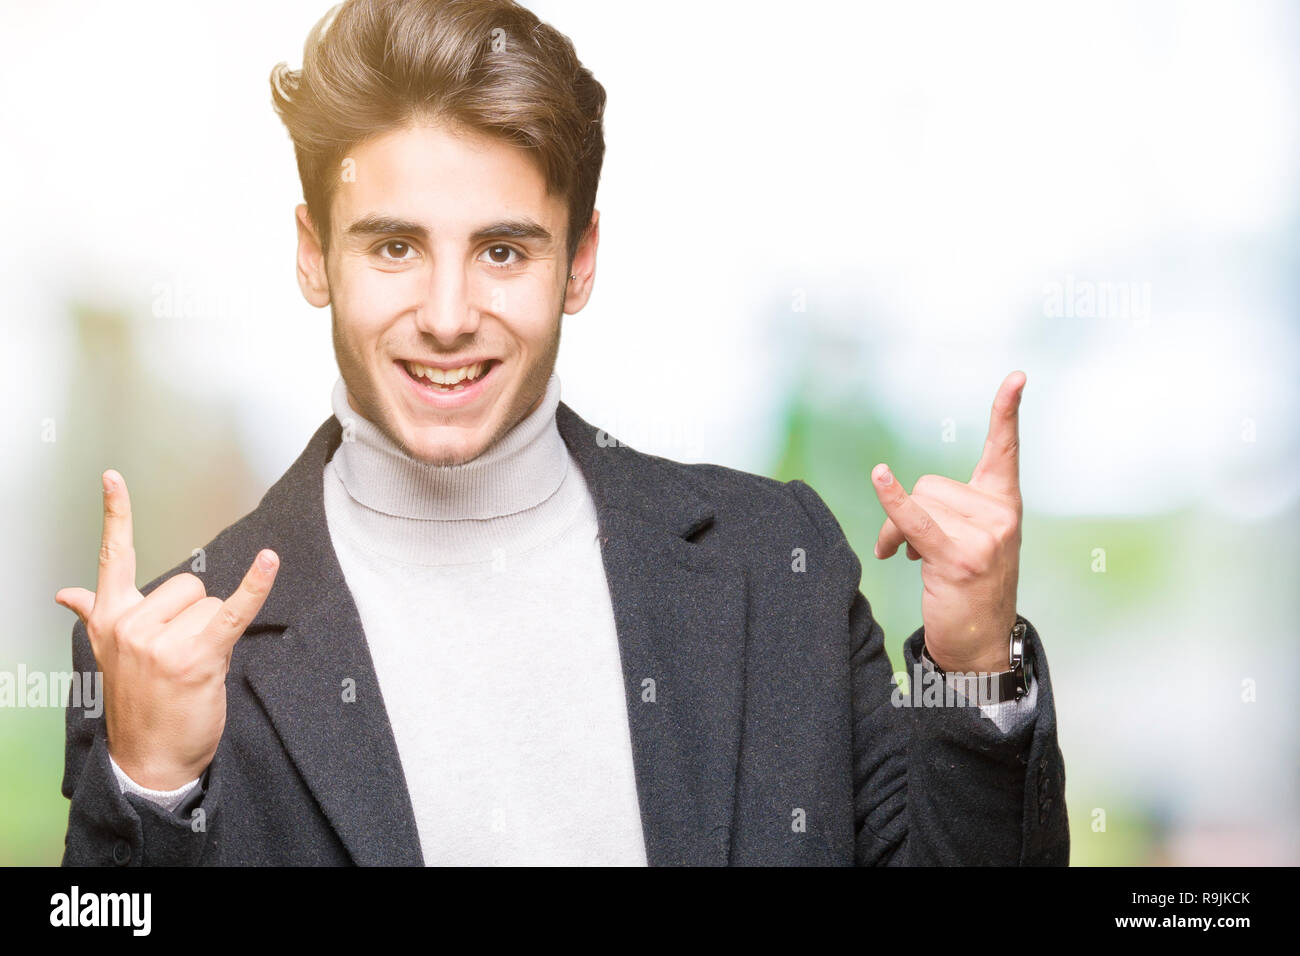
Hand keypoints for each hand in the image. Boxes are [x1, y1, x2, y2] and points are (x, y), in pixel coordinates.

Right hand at [54, 469, 278, 789]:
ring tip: (194, 668)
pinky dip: (256, 586)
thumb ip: (94, 615)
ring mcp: (162, 641)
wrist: (149, 758)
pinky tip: (269, 561)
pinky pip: (234, 609)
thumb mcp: (107, 656)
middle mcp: (132, 624)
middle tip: (181, 656)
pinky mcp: (199, 655)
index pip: (114, 557)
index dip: (116, 515)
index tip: (113, 478)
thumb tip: (66, 593)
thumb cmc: (138, 704)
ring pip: (212, 604)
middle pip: (188, 584)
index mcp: (110, 618)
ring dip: (214, 632)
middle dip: (195, 616)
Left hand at [871, 371, 1024, 674]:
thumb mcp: (966, 540)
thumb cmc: (968, 588)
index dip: (1007, 412)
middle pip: (931, 483)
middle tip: (908, 548)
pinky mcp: (958, 557)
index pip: (1005, 450)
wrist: (980, 644)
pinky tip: (879, 476)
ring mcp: (985, 537)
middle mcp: (1001, 515)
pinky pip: (915, 519)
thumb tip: (902, 500)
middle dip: (908, 510)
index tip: (1016, 376)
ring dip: (897, 529)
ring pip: (918, 502)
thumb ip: (944, 510)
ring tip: (909, 559)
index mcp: (1004, 504)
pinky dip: (892, 501)